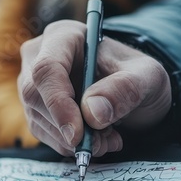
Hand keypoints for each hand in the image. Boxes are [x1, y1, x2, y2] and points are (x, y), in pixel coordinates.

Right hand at [17, 20, 171, 156]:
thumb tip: (93, 114)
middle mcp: (40, 55)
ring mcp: (33, 82)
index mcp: (64, 36)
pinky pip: (43, 132)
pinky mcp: (35, 107)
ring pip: (37, 117)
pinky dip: (69, 144)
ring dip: (72, 139)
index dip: (58, 102)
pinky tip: (96, 139)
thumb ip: (124, 90)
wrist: (134, 91)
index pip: (47, 68)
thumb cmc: (138, 76)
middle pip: (35, 95)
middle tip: (103, 141)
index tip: (78, 133)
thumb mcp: (147, 77)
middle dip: (68, 126)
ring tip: (109, 137)